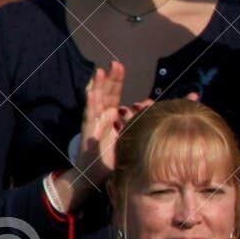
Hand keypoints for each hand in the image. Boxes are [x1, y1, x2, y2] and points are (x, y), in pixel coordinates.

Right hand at [75, 61, 127, 185]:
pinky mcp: (89, 133)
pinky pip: (89, 116)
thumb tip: (151, 103)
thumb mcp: (130, 134)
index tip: (120, 65)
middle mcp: (101, 116)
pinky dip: (90, 104)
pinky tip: (92, 94)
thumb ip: (138, 118)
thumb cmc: (113, 156)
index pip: (115, 93)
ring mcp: (94, 123)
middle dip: (110, 78)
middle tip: (115, 62)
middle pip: (105, 93)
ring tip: (100, 71)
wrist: (94, 175)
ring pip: (95, 101)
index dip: (117, 79)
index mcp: (111, 115)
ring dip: (97, 86)